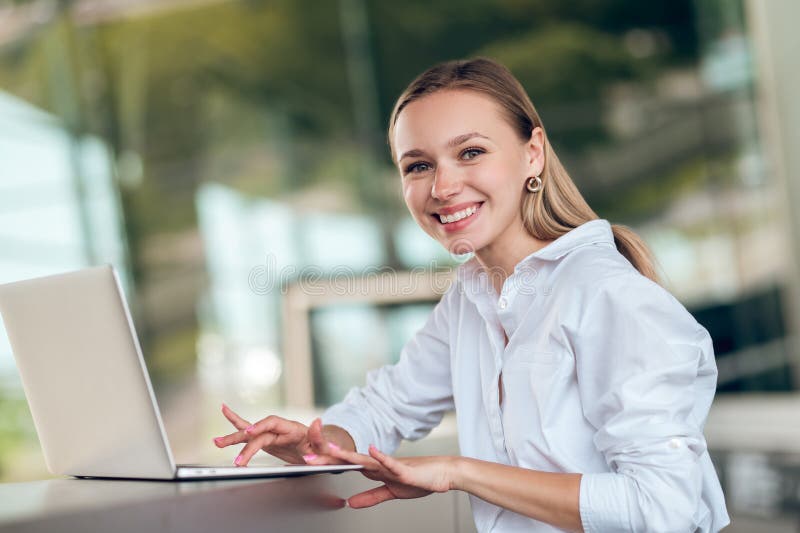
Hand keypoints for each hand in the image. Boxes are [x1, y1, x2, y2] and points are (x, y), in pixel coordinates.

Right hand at [213, 403, 352, 465]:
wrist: (322, 450)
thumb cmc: (325, 449)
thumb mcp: (326, 446)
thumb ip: (320, 436)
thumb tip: (318, 422)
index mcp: (293, 428)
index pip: (273, 424)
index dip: (261, 427)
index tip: (250, 433)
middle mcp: (280, 428)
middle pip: (258, 433)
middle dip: (244, 443)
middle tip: (235, 459)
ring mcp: (272, 434)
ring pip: (249, 434)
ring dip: (233, 437)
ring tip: (216, 442)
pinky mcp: (267, 440)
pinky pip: (249, 433)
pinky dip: (236, 428)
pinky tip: (222, 422)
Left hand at [309, 442, 456, 507]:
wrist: (444, 474)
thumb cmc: (420, 479)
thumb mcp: (390, 492)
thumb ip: (370, 497)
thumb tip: (350, 503)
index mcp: (376, 470)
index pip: (347, 466)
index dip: (329, 464)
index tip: (309, 462)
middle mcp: (380, 464)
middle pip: (351, 461)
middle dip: (329, 459)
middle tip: (309, 457)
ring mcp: (392, 465)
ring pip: (367, 460)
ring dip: (349, 455)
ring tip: (332, 450)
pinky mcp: (405, 469)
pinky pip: (391, 463)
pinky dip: (381, 456)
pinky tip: (371, 450)